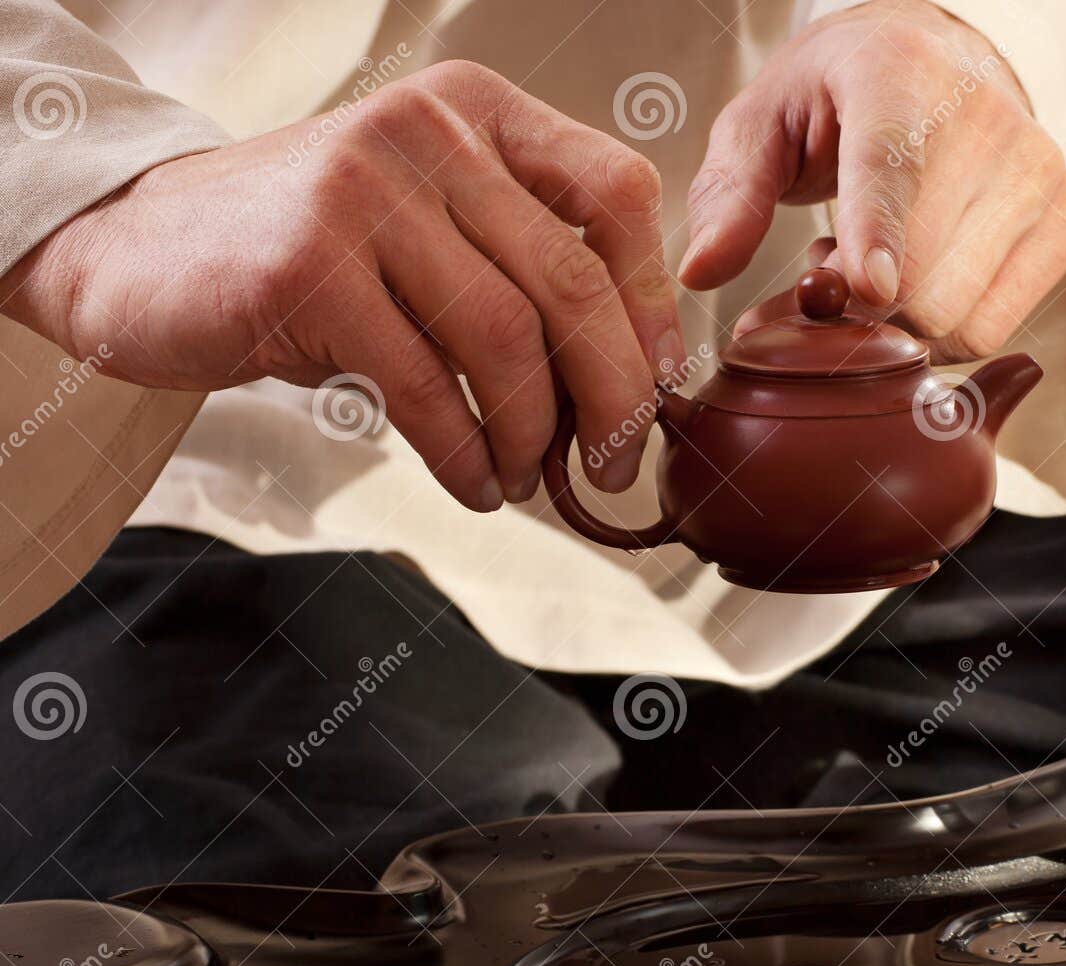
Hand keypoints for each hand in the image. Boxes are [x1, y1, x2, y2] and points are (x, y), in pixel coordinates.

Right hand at [0, 60, 683, 510]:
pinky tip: (475, 484)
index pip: (617, 193)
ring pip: (507, 340)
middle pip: (573, 281)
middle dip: (611, 396)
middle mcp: (428, 131)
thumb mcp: (429, 225)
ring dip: (533, 435)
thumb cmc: (311, 254)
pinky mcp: (311, 265)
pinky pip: (427, 386)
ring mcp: (365, 189)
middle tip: (611, 462)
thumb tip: (633, 371)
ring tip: (527, 479)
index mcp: (477, 110)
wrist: (139, 251)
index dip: (652, 304)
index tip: (656, 386)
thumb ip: (520, 263)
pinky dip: (465, 454)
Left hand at [680, 0, 1065, 363]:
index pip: (892, 166)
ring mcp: (1038, 170)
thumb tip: (700, 272)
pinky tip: (923, 276)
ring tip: (881, 264)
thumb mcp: (763, 124)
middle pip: (920, 277)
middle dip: (858, 310)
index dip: (878, 233)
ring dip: (898, 321)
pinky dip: (945, 327)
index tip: (866, 287)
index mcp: (898, 73)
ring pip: (956, 315)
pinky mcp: (1065, 218)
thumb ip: (730, 196)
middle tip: (829, 272)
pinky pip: (991, 328)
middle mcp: (986, 117)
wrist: (944, 62)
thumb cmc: (836, 100)